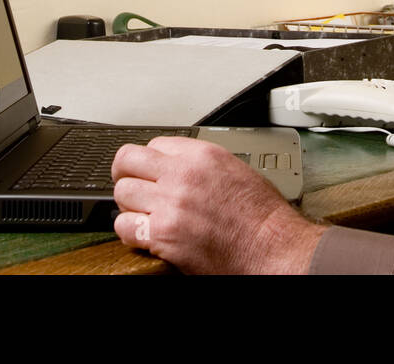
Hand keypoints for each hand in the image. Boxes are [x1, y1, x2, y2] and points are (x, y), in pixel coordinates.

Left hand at [111, 136, 325, 273]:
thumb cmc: (262, 217)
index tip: (151, 172)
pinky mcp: (163, 234)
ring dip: (128, 205)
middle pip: (127, 161)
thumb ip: (202, 165)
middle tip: (133, 188)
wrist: (271, 248)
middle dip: (126, 174)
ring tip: (141, 214)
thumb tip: (181, 167)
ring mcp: (171, 204)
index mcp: (202, 155)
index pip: (155, 143)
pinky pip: (125, 226)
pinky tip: (143, 235)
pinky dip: (130, 232)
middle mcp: (183, 174)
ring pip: (122, 193)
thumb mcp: (235, 170)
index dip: (150, 160)